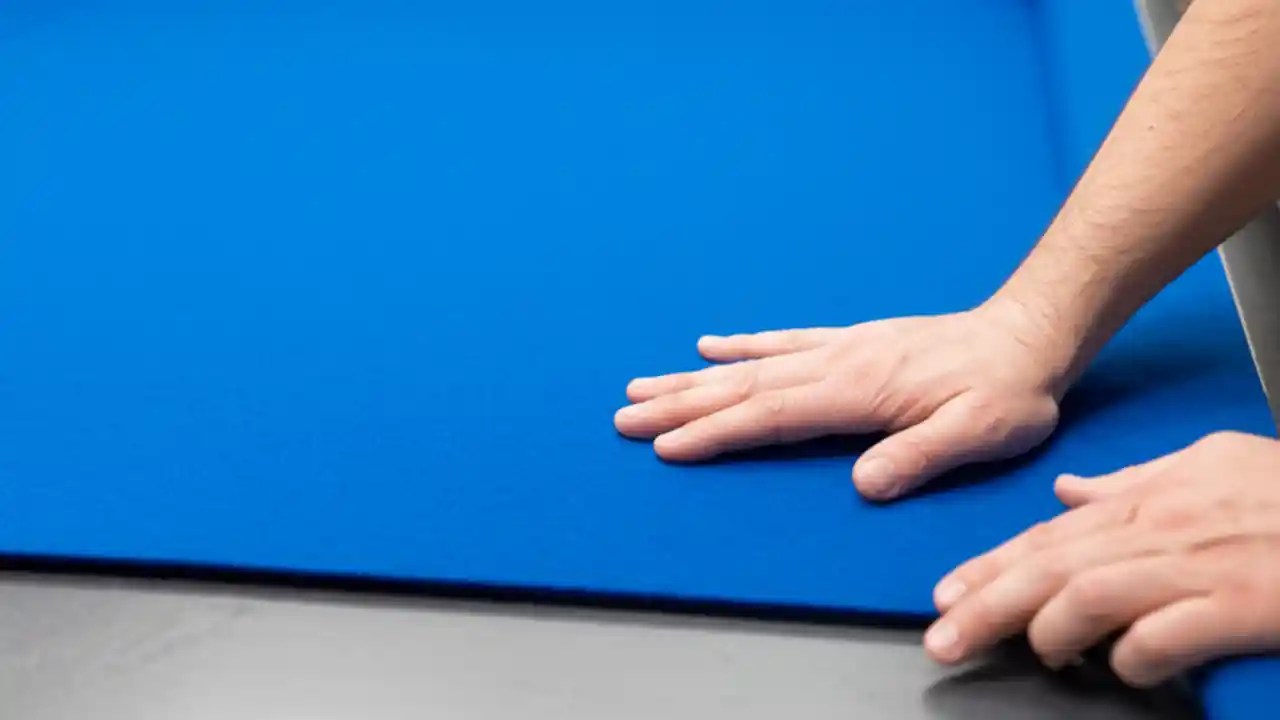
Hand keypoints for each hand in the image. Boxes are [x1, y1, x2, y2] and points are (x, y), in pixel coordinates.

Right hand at [614, 301, 1063, 499]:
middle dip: (680, 405)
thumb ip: (919, 456)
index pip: (771, 416)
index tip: (665, 444)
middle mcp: (835, 364)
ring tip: (642, 385)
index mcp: (858, 391)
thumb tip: (862, 484)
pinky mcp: (849, 342)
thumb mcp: (979, 433)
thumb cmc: (1007, 393)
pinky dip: (740, 347)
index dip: (715, 432)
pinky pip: (781, 342)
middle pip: (743, 389)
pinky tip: (708, 348)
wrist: (1026, 336)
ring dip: (693, 378)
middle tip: (624, 416)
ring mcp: (838, 349)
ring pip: (750, 366)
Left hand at [926, 431, 1279, 686]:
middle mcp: (1162, 528)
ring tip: (1033, 653)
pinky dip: (1135, 656)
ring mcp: (1200, 566)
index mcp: (1150, 498)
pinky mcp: (1240, 605)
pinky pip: (1166, 635)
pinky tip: (1124, 669)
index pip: (1048, 536)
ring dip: (1051, 630)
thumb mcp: (1208, 464)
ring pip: (1091, 596)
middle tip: (945, 638)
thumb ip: (1132, 482)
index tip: (945, 594)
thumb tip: (1067, 494)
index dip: (990, 567)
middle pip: (1052, 567)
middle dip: (989, 603)